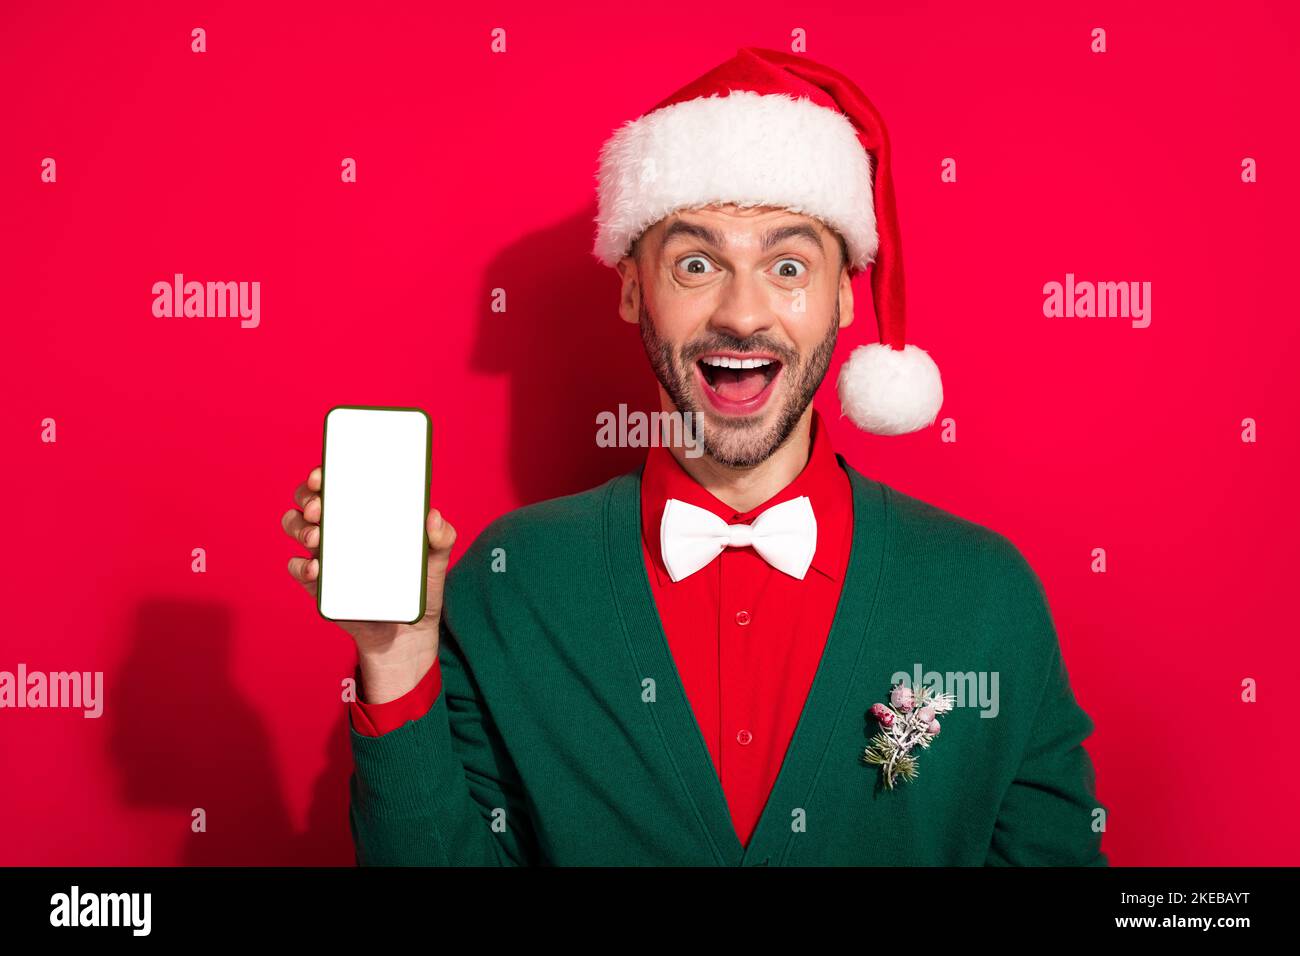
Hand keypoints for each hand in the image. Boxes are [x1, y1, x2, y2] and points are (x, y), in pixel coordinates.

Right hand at [282, 465, 456, 702]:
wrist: (408, 631)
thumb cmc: (420, 585)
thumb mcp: (436, 559)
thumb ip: (442, 537)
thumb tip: (432, 516)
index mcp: (364, 512)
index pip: (337, 483)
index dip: (324, 474)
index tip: (323, 474)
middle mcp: (340, 528)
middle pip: (308, 500)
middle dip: (307, 498)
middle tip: (320, 508)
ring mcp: (326, 554)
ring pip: (295, 527)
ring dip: (299, 527)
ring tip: (316, 538)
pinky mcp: (319, 583)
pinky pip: (297, 568)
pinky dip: (300, 566)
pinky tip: (316, 569)